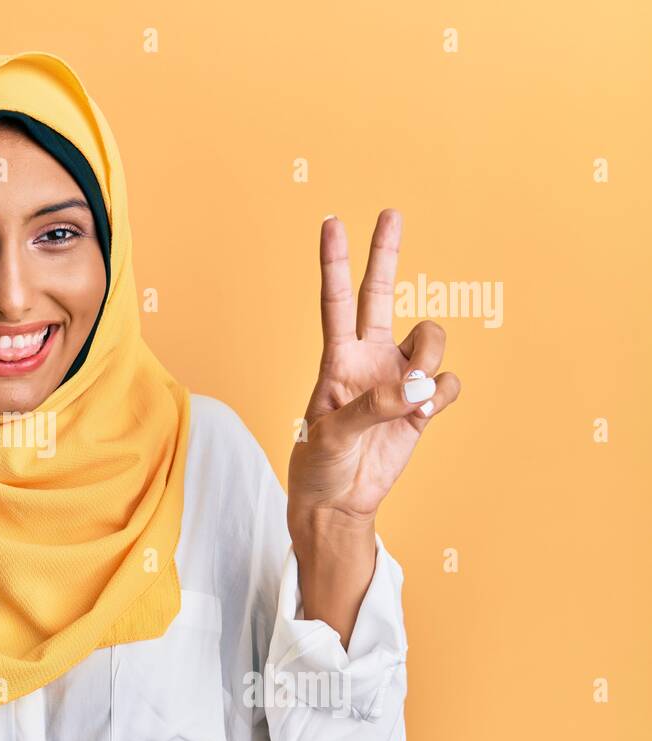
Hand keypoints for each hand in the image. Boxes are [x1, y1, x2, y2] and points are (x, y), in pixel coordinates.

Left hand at [288, 210, 461, 535]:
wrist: (338, 501)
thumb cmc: (320, 465)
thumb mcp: (332, 435)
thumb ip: (374, 405)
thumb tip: (420, 385)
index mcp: (336, 359)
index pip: (335, 301)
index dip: (335, 262)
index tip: (332, 222)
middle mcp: (369, 358)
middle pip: (381, 294)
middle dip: (386, 253)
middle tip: (391, 212)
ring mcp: (399, 378)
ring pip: (430, 339)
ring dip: (427, 361)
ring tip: (407, 400)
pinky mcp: (423, 404)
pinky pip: (447, 383)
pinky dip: (438, 398)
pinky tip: (419, 419)